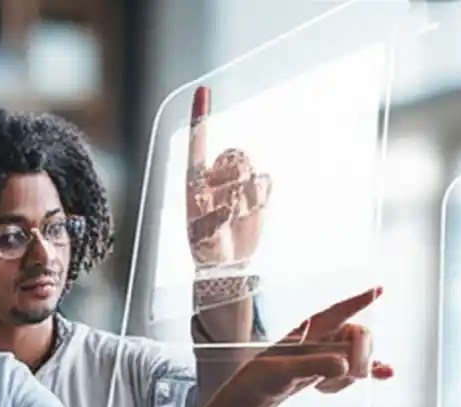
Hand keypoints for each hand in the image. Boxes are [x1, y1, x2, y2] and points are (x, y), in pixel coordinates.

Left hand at [186, 85, 272, 269]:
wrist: (227, 262)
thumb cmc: (207, 248)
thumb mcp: (204, 238)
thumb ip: (215, 219)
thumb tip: (232, 200)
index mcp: (195, 180)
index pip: (197, 143)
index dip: (200, 116)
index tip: (202, 89)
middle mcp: (216, 176)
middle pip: (233, 154)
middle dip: (235, 175)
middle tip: (230, 204)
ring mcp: (237, 182)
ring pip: (250, 166)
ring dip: (248, 190)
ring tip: (239, 214)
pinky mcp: (256, 192)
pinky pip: (265, 182)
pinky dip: (261, 196)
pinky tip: (252, 212)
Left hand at [239, 287, 392, 401]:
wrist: (261, 389)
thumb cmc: (266, 375)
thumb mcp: (286, 371)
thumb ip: (314, 366)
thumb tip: (344, 365)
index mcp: (312, 328)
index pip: (340, 311)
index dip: (359, 301)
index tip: (378, 290)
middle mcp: (326, 335)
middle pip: (361, 337)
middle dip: (360, 358)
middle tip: (347, 375)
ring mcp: (332, 351)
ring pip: (361, 358)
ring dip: (351, 376)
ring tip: (322, 385)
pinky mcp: (335, 367)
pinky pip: (361, 368)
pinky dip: (371, 373)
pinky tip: (387, 373)